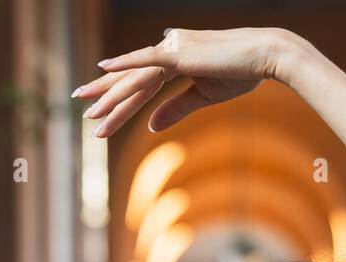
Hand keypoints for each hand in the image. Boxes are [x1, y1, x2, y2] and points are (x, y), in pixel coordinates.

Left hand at [74, 27, 298, 137]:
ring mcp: (172, 49)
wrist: (266, 56)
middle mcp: (167, 49)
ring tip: (89, 113)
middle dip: (104, 95)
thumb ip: (174, 109)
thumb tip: (149, 127)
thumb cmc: (241, 73)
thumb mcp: (203, 97)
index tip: (98, 112)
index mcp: (173, 60)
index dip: (118, 98)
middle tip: (79, 106)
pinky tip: (104, 66)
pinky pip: (147, 60)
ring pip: (135, 78)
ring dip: (111, 97)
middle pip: (130, 79)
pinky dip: (126, 63)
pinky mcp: (180, 53)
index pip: (139, 84)